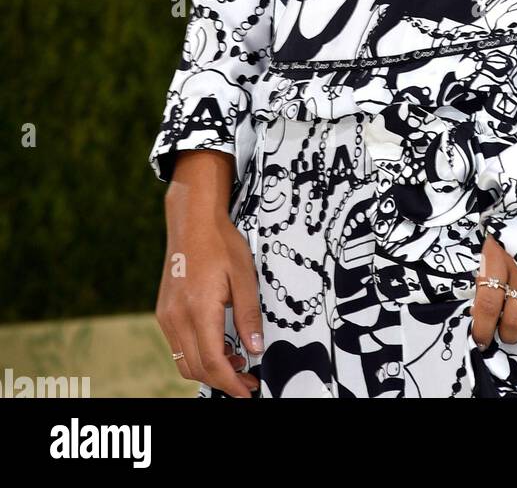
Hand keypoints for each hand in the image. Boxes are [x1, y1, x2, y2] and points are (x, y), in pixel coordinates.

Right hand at [156, 211, 262, 397]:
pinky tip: (218, 343)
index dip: (231, 383)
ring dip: (209, 369)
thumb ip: (249, 315)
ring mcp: (166, 316)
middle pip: (196, 368)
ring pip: (184, 361)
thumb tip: (256, 348)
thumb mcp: (244, 276)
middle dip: (222, 382)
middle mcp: (176, 317)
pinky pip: (178, 346)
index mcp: (198, 309)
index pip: (212, 362)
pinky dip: (197, 354)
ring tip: (236, 362)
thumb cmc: (220, 243)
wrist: (192, 220)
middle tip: (247, 382)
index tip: (247, 391)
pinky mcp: (163, 312)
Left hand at [471, 235, 516, 348]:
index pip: (488, 303)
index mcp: (498, 255)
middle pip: (515, 318)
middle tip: (508, 332)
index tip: (482, 342)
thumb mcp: (494, 242)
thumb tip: (479, 313)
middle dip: (510, 333)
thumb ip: (487, 274)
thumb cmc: (514, 220)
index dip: (483, 328)